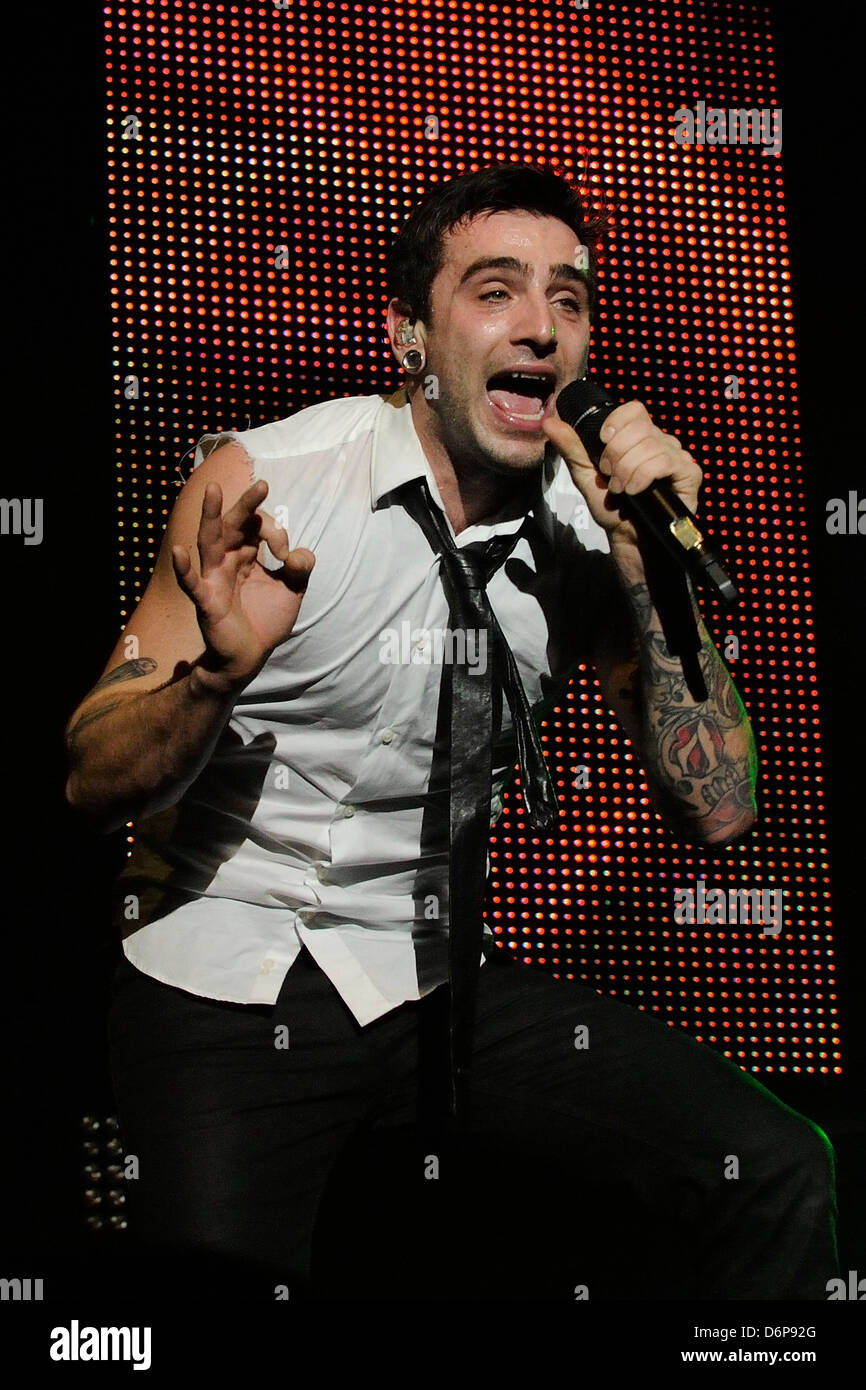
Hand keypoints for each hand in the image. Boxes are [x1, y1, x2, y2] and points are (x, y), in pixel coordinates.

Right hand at [171, 478, 314, 689]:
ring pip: (210, 541)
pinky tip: (179, 552)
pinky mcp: (207, 601)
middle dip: (247, 504)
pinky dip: (184, 568)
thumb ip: (300, 569)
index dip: (276, 534)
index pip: (259, 528)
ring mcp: (214, 578)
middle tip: (262, 483)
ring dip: (211, 516)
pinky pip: (192, 583)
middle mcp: (228, 560)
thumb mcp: (291, 591)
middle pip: (234, 525)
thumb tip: (299, 554)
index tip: (285, 555)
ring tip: (213, 491)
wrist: (249, 656)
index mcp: (247, 554)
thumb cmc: (264, 619)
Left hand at [541, 399, 701, 545]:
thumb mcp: (586, 475)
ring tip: (623, 489)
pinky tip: (637, 491)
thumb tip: (550, 421)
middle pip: (639, 428)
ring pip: (650, 445)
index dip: (614, 426)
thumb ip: (571, 447)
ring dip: (628, 471)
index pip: (633, 410)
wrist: (627, 539)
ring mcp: (677, 456)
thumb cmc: (612, 509)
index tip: (603, 447)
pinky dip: (644, 476)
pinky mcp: (689, 473)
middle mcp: (661, 442)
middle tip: (612, 478)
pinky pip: (665, 461)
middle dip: (616, 456)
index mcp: (640, 437)